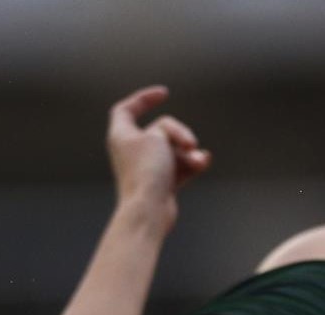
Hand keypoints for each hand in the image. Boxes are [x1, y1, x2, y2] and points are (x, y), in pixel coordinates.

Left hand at [106, 86, 210, 228]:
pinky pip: (180, 167)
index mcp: (121, 135)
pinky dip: (191, 164)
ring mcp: (147, 168)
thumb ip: (166, 129)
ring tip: (199, 160)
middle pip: (160, 129)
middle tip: (189, 144)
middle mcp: (132, 151)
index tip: (164, 94)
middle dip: (179, 133)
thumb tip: (179, 146)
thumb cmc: (147, 171)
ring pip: (174, 149)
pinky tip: (203, 163)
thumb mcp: (158, 135)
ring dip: (189, 152)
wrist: (148, 210)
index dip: (143, 98)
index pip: (126, 109)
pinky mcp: (161, 184)